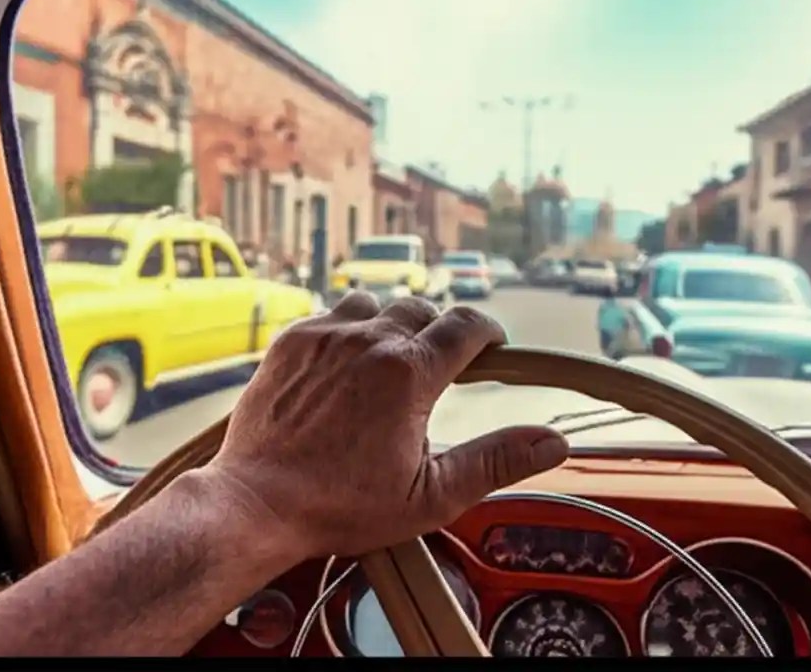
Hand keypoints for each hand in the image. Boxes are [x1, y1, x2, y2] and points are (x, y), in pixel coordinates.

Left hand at [205, 291, 569, 558]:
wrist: (257, 503)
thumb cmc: (340, 506)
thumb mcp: (432, 495)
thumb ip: (496, 462)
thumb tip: (553, 442)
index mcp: (409, 373)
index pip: (466, 325)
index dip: (488, 332)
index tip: (493, 347)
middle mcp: (368, 340)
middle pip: (422, 310)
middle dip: (440, 333)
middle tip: (442, 367)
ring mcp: (324, 336)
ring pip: (375, 304)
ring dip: (392, 325)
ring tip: (393, 361)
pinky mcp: (291, 343)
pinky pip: (331, 315)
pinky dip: (349, 331)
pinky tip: (348, 365)